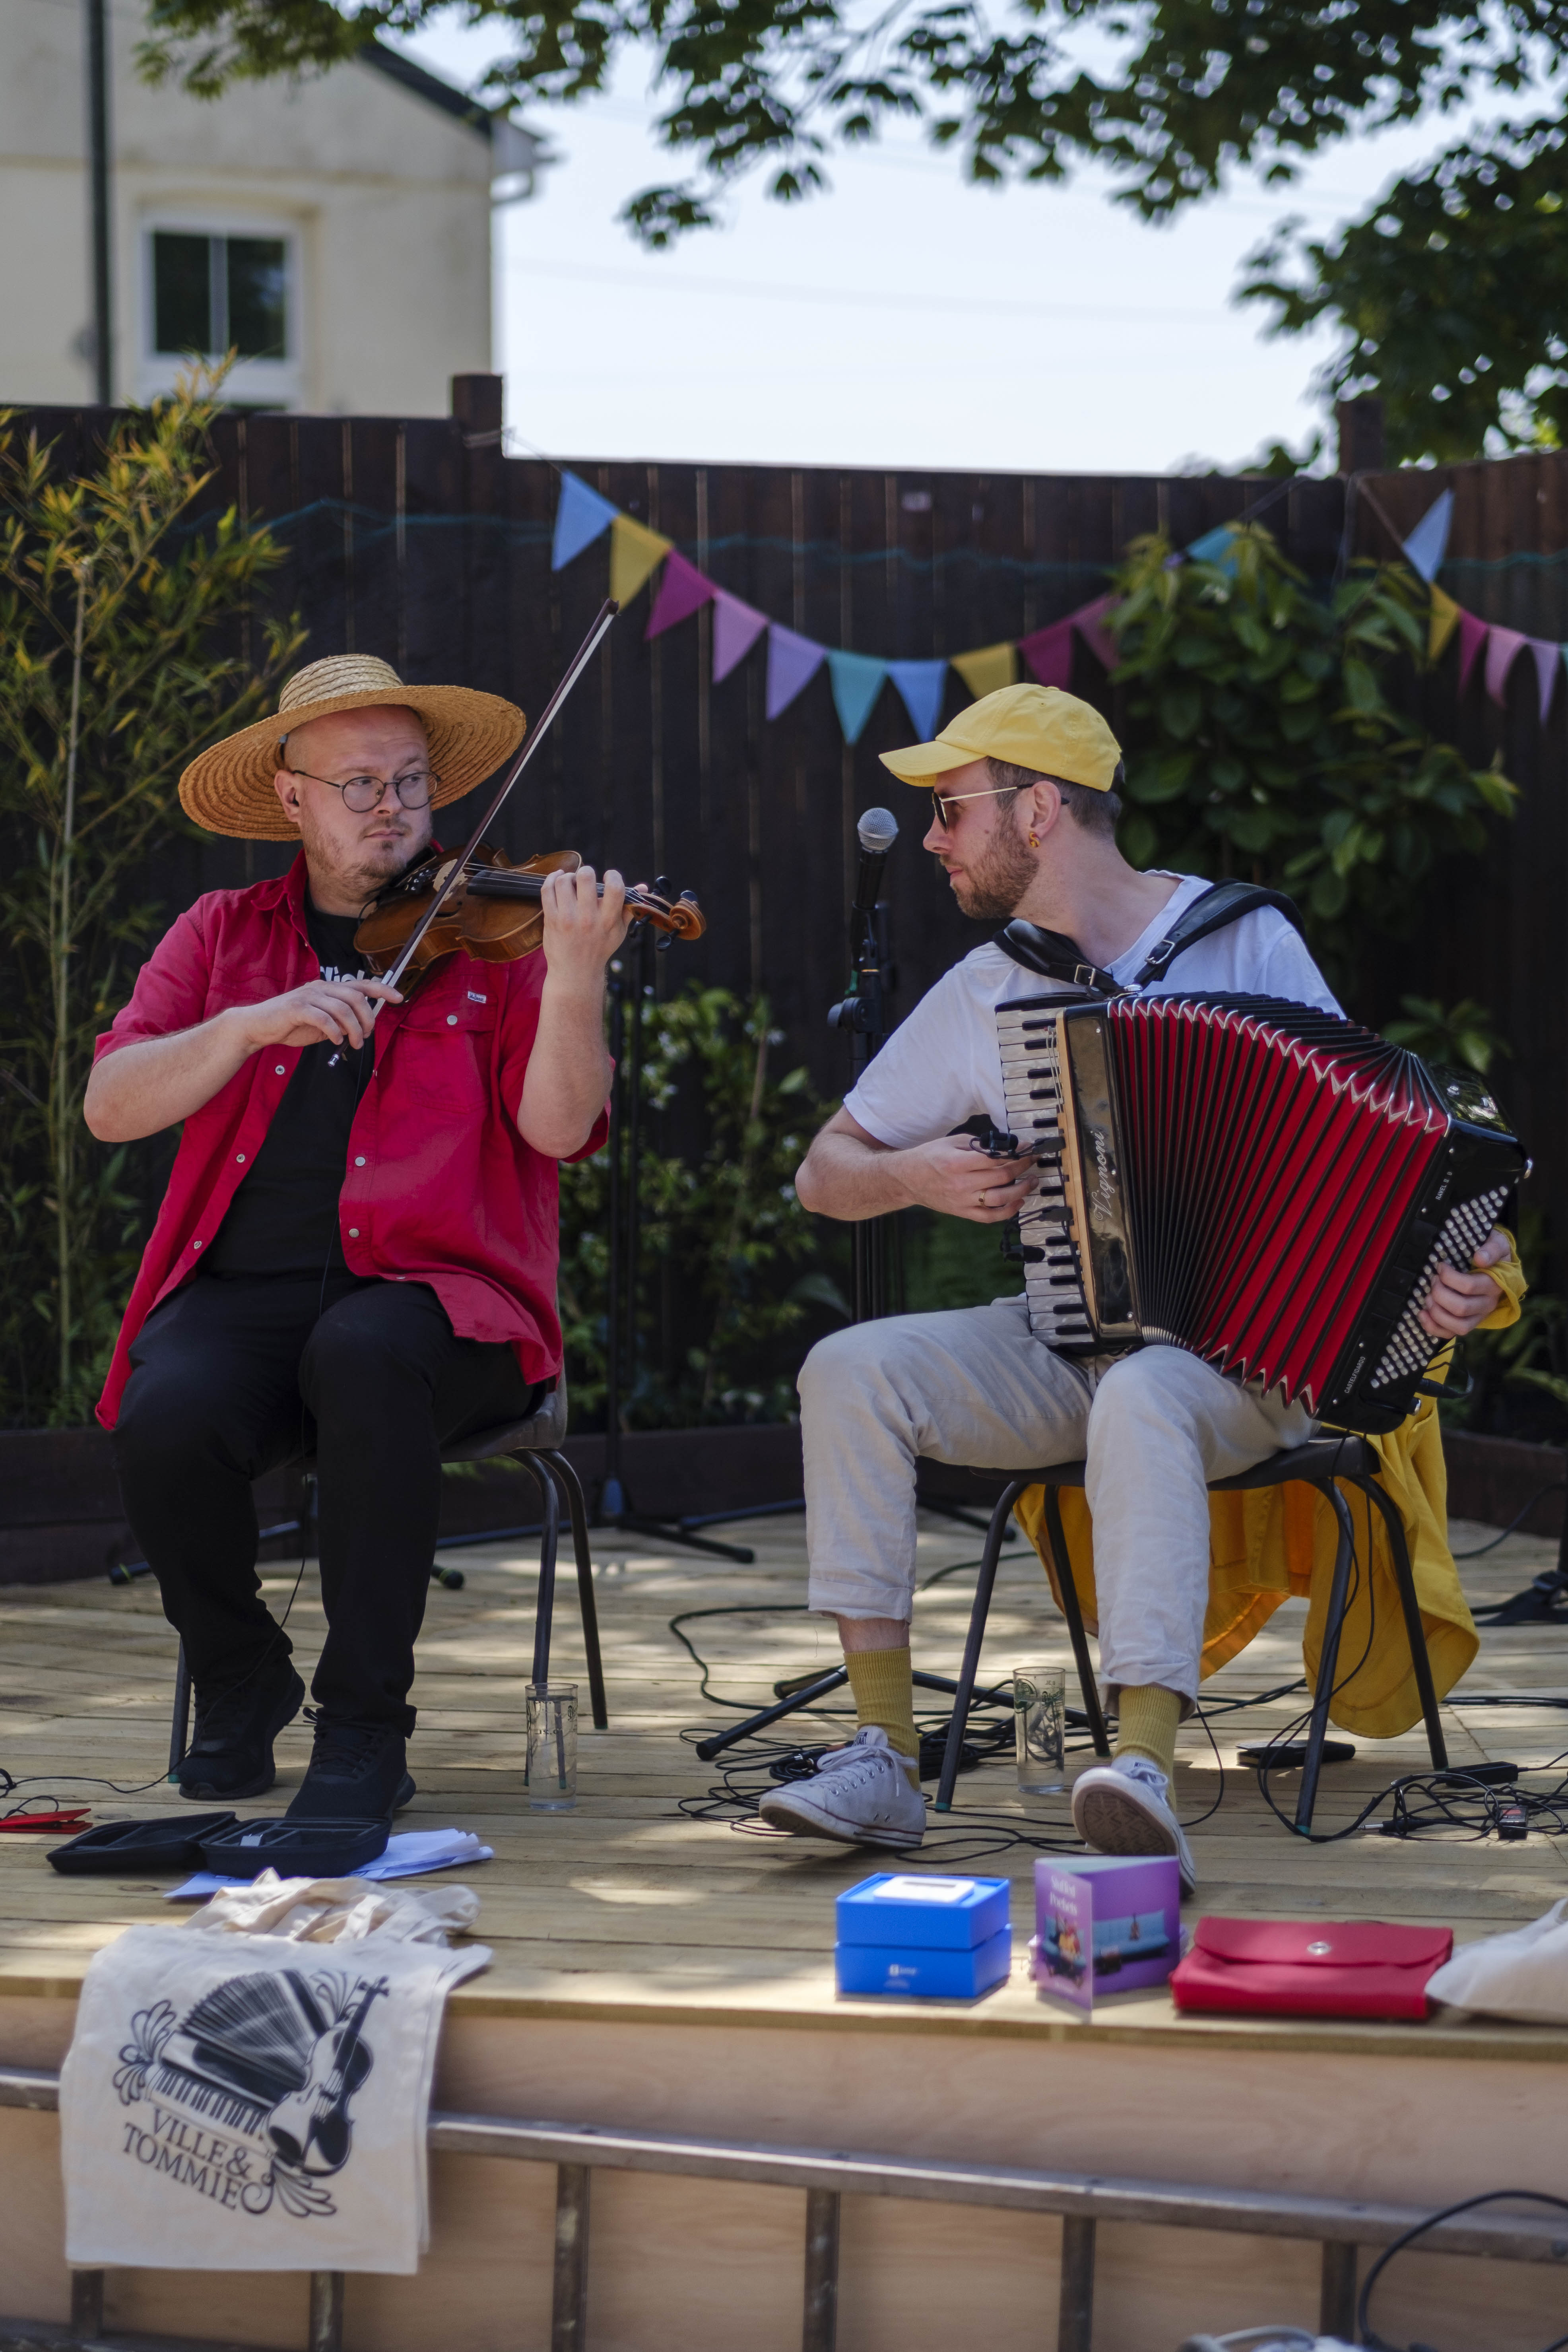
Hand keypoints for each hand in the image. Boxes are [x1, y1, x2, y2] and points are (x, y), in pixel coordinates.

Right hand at [232, 977, 402, 1053]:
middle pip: (356, 997)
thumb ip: (339, 1021)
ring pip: (342, 1008)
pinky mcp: (297, 1009)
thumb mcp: (322, 1023)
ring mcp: (308, 996)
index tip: (399, 998)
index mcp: (328, 988)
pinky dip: (335, 1031)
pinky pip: (324, 1018)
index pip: (360, 984)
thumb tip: (360, 1028)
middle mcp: (320, 987)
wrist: (259, 1026)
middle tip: (366, 1036)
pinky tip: (337, 1040)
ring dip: (354, 1029)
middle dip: (367, 1018)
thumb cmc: (291, 1025)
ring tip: (354, 1043)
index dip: (382, 990)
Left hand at [540, 863, 631, 989]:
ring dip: (569, 877)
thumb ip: (629, 908)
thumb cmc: (599, 949)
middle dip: (587, 872)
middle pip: (586, 877)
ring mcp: (568, 919)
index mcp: (608, 920)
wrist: (575, 973)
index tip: (609, 877)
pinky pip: (547, 890)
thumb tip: (642, 888)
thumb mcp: (618, 931)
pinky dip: (552, 879)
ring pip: (564, 881)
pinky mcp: (551, 920)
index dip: (613, 875)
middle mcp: (588, 918)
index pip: (615, 887)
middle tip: (586, 879)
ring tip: (572, 882)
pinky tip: (557, 879)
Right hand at [900, 1133, 1038, 1223]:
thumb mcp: (951, 1142)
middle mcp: (961, 1183)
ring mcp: (962, 1201)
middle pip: (1001, 1177)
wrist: (907, 1179)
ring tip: (1032, 1181)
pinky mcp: (962, 1212)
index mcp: (957, 1162)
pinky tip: (1018, 1202)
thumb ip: (977, 1145)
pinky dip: (1007, 1211)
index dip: (1016, 1152)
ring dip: (1021, 1190)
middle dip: (1022, 1167)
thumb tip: (1004, 1147)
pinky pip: (989, 1216)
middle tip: (1032, 1161)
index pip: (996, 1158)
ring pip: (1000, 1199)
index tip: (1026, 1148)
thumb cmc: (929, 1157)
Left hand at [1419, 1227, 1510, 1338]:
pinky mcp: (1466, 1323)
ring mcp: (1477, 1317)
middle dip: (1439, 1293)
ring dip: (1436, 1311)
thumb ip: (1493, 1248)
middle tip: (1433, 1280)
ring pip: (1457, 1326)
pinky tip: (1422, 1313)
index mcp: (1494, 1285)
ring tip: (1428, 1296)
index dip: (1449, 1277)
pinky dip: (1433, 1327)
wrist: (1495, 1265)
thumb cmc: (1491, 1253)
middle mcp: (1487, 1304)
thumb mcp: (1497, 1243)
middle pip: (1461, 1308)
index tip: (1440, 1266)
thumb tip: (1480, 1258)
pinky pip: (1450, 1334)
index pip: (1469, 1287)